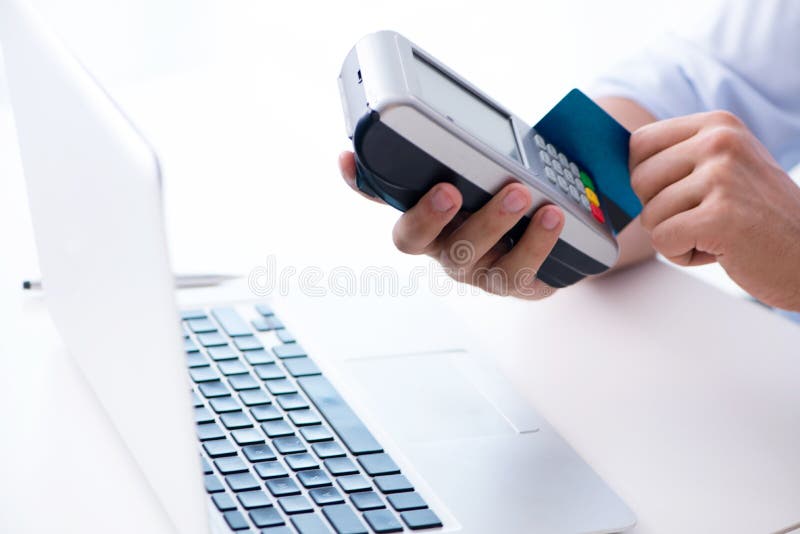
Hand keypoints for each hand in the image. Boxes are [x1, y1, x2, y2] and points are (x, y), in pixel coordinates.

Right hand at [337, 152, 564, 298]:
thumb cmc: (514, 194)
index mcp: (425, 212)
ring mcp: (474, 268)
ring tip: (519, 193)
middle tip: (450, 190)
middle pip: (412, 239)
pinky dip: (536, 243)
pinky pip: (518, 273)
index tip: (349, 156)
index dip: (358, 180)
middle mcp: (439, 245)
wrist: (566, 234)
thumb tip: (439, 115)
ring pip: (468, 256)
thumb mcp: (491, 166)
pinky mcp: (512, 283)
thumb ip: (461, 146)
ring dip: (491, 223)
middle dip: (428, 216)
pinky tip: (552, 215)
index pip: (381, 195)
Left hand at [630, 110, 799, 309]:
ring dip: (676, 236)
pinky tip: (720, 249)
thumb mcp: (723, 168)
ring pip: (650, 215)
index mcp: (717, 125)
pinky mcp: (721, 215)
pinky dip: (683, 254)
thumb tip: (615, 166)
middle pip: (639, 180)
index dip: (646, 179)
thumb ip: (678, 159)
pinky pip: (662, 240)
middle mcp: (720, 141)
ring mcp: (722, 176)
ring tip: (717, 233)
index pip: (639, 144)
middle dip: (661, 211)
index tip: (679, 194)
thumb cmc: (758, 218)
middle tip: (704, 218)